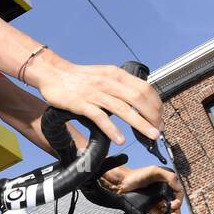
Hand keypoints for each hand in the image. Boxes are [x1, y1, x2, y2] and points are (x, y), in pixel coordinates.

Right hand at [32, 55, 163, 146]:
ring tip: (150, 136)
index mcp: (116, 74)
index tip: (160, 118)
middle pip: (138, 99)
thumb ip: (120, 86)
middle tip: (158, 130)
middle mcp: (108, 82)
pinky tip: (121, 139)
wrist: (53, 74)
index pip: (144, 88)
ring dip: (139, 124)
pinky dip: (112, 129)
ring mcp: (95, 93)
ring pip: (123, 109)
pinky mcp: (81, 103)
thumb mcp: (104, 76)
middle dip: (152, 116)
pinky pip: (100, 117)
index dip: (156, 104)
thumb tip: (137, 99)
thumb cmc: (79, 78)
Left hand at [99, 164, 182, 213]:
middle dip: (176, 213)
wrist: (122, 183)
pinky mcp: (150, 208)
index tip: (174, 205)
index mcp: (167, 185)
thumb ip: (168, 177)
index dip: (178, 201)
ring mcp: (156, 202)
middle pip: (174, 206)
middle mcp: (163, 194)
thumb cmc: (137, 175)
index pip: (177, 195)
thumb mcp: (154, 171)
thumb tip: (178, 186)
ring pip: (167, 213)